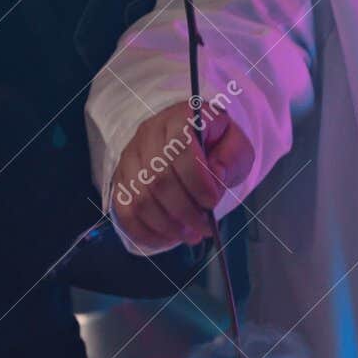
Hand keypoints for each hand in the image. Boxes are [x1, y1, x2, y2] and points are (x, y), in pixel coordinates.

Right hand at [108, 101, 254, 249]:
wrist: (194, 141)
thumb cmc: (215, 145)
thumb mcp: (236, 145)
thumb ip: (231, 158)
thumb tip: (215, 176)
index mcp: (181, 118)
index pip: (181, 149)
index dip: (197, 181)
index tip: (212, 202)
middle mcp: (149, 133)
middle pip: (158, 179)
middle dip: (184, 211)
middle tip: (203, 228)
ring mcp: (130, 156)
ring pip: (139, 198)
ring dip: (166, 225)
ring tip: (190, 235)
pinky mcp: (121, 178)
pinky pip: (123, 210)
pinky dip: (144, 231)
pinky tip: (166, 238)